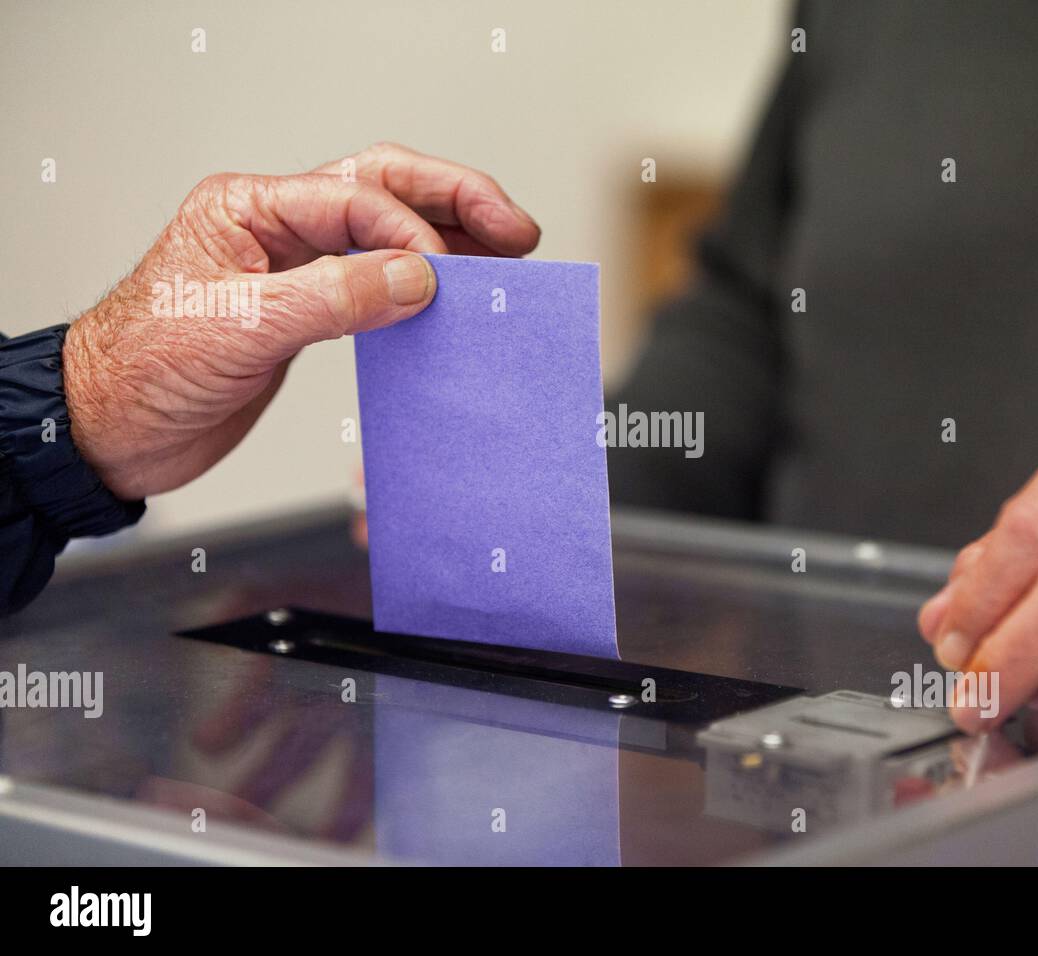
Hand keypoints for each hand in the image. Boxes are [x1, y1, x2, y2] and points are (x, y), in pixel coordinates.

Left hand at [64, 142, 540, 499]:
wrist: (110, 430)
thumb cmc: (145, 370)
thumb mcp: (240, 328)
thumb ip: (333, 298)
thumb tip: (419, 280)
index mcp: (250, 208)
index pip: (356, 198)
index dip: (413, 233)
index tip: (451, 278)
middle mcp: (277, 227)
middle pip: (385, 190)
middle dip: (456, 203)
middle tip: (517, 229)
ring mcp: (295, 267)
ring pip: (389, 233)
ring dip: (450, 240)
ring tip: (508, 256)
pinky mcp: (307, 311)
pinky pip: (378, 284)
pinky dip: (422, 289)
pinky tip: (457, 301)